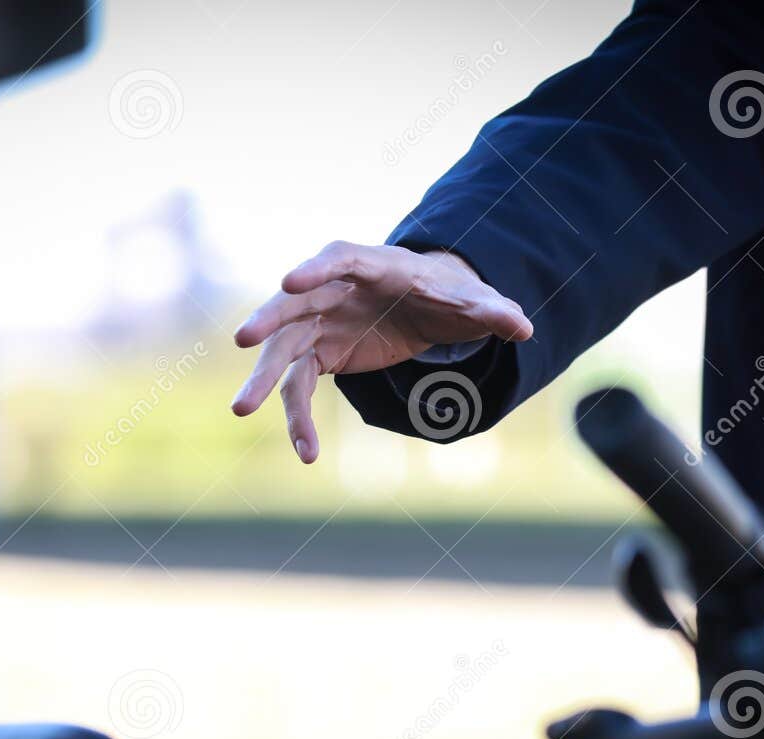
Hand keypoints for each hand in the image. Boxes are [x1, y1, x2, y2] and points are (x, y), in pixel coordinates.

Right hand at [231, 242, 532, 462]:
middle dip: (267, 319)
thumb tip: (523, 326)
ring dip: (262, 382)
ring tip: (241, 411)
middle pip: (291, 303)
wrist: (428, 308)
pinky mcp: (318, 357)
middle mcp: (331, 290)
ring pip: (281, 352)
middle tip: (242, 339)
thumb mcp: (474, 302)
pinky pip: (299, 390)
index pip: (337, 259)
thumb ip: (492, 312)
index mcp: (368, 265)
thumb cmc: (448, 293)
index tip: (288, 282)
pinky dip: (299, 420)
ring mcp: (318, 324)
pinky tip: (306, 454)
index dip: (314, 270)